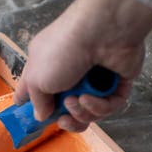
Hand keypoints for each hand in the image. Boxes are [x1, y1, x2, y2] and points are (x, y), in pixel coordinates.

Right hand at [14, 0, 151, 131]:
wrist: (102, 32)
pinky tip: (92, 97)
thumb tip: (41, 116)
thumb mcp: (36, 78)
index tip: (34, 119)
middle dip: (65, 118)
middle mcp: (69, 73)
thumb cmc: (63, 51)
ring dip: (81, 113)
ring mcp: (95, 79)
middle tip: (63, 118)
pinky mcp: (118, 83)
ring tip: (78, 101)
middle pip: (66, 109)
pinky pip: (109, 106)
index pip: (36, 90)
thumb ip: (37, 101)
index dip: (33, 105)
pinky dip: (99, 106)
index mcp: (45, 67)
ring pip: (88, 112)